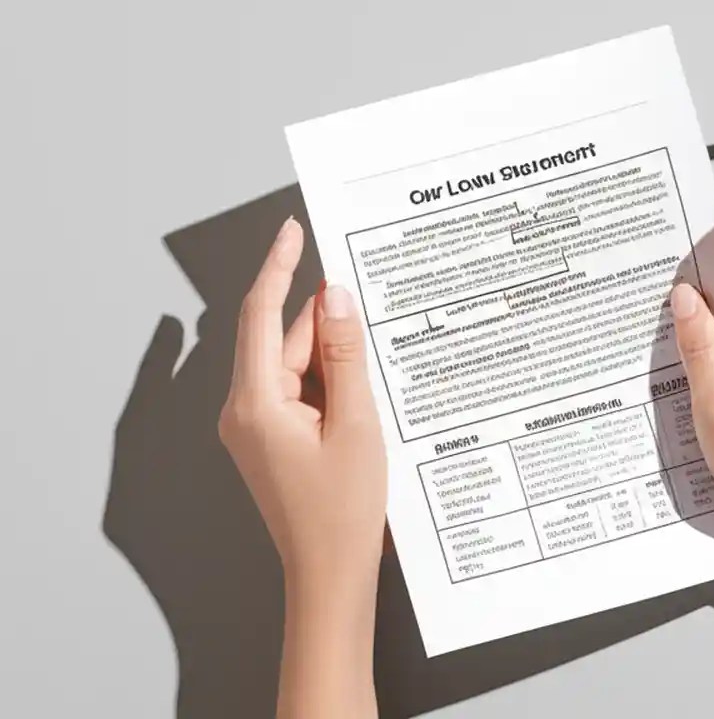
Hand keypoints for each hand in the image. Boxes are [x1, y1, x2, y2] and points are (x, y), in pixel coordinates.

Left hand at [218, 217, 386, 587]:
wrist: (330, 573)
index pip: (261, 315)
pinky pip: (297, 390)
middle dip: (321, 314)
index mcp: (257, 404)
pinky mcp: (272, 439)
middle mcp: (245, 410)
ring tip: (377, 346)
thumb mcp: (357, 424)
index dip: (278, 267)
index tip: (292, 230)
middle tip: (366, 289)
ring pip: (292, 365)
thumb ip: (345, 356)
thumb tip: (336, 297)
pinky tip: (364, 380)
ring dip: (330, 350)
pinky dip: (328, 378)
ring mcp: (257, 426)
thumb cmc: (344, 511)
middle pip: (280, 339)